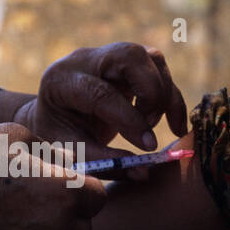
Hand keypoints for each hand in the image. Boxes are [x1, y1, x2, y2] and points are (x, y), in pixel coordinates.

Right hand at [0, 123, 106, 229]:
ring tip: (33, 219)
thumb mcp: (15, 136)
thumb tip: (69, 162)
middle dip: (72, 213)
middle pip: (86, 225)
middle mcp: (59, 226)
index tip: (65, 182)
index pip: (98, 196)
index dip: (84, 188)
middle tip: (42, 198)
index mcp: (65, 190)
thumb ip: (51, 152)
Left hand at [16, 43, 189, 171]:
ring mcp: (108, 56)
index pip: (100, 92)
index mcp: (61, 81)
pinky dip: (172, 95)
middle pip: (129, 58)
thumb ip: (106, 163)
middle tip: (148, 127)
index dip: (129, 119)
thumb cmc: (60, 139)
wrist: (55, 118)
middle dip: (150, 94)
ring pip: (150, 58)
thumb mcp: (74, 153)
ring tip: (151, 126)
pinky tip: (174, 124)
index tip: (149, 145)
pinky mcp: (128, 61)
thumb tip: (143, 173)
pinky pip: (159, 67)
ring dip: (163, 94)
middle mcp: (84, 60)